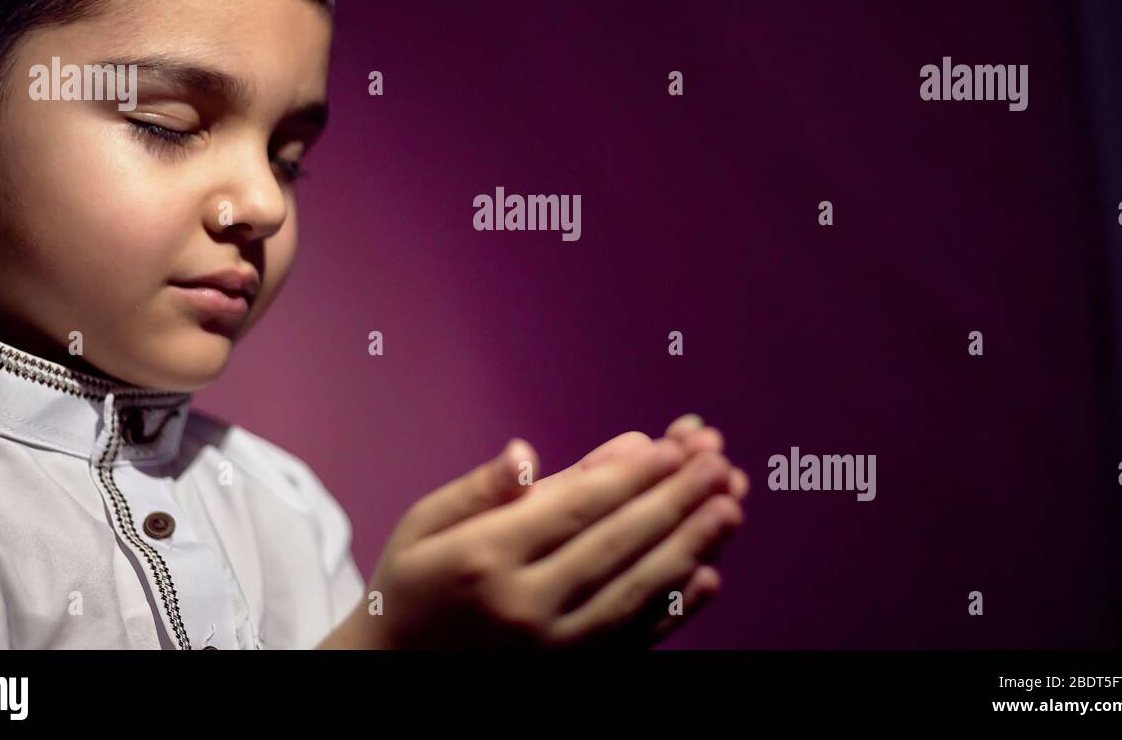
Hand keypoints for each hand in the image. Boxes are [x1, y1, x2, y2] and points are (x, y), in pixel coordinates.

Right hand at [321, 415, 746, 648]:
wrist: (390, 673)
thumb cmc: (410, 587)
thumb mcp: (423, 523)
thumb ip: (481, 489)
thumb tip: (529, 452)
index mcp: (485, 557)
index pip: (576, 508)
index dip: (630, 475)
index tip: (672, 446)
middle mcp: (525, 606)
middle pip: (618, 544)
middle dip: (675, 500)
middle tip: (719, 464)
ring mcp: (551, 649)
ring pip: (636, 592)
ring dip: (691, 547)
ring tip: (730, 507)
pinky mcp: (568, 676)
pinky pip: (632, 642)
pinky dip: (674, 612)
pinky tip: (707, 578)